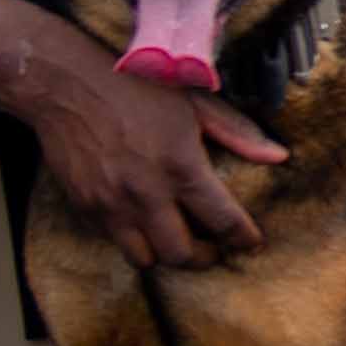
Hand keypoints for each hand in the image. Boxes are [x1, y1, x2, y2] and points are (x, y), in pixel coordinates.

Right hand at [32, 58, 284, 268]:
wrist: (67, 86)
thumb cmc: (135, 88)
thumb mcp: (194, 102)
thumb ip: (237, 132)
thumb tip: (278, 156)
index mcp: (181, 166)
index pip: (223, 221)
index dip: (243, 239)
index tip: (251, 243)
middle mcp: (146, 193)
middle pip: (181, 255)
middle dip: (204, 258)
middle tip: (213, 248)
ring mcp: (111, 204)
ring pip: (144, 259)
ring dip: (165, 254)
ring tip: (177, 239)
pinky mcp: (85, 207)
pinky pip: (113, 241)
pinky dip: (133, 239)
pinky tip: (144, 221)